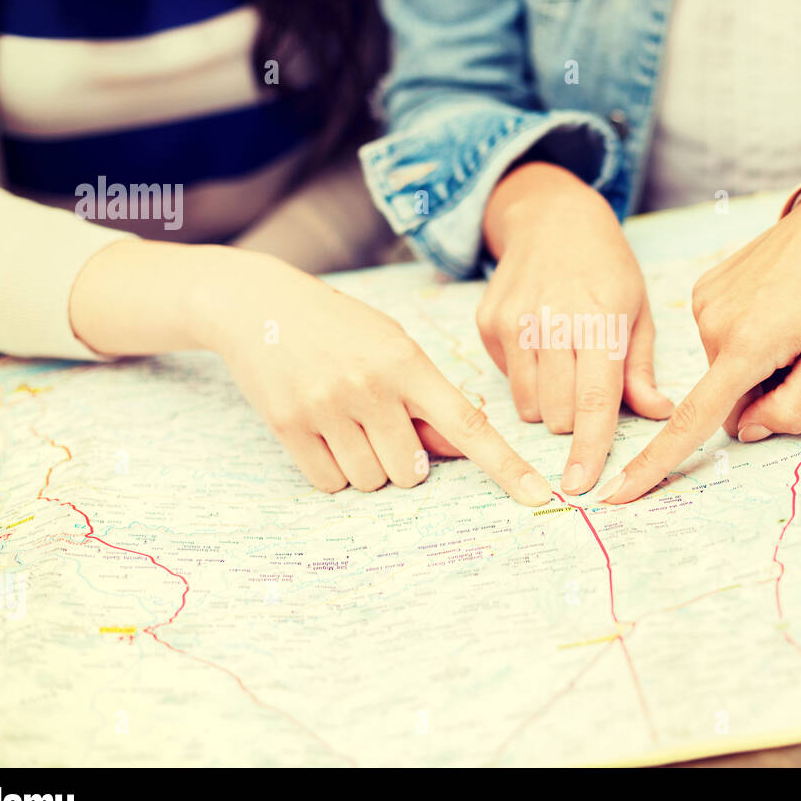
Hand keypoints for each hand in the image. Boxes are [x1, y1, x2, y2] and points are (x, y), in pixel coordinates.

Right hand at [202, 253, 553, 503]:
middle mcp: (369, 385)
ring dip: (367, 467)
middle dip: (404, 462)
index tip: (540, 496)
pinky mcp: (288, 426)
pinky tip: (323, 433)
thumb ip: (428, 399)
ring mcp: (326, 407)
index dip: (506, 465)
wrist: (260, 305)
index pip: (467, 424)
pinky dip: (333, 471)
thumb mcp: (393, 347)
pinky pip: (330, 483)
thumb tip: (460, 450)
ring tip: (349, 424)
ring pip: (371, 481)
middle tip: (382, 426)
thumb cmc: (341, 329)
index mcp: (407, 361)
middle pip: (411, 472)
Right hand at [476, 162, 673, 494]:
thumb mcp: (638, 310)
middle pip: (560, 413)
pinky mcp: (488, 322)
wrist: (551, 218)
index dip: (591, 448)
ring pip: (530, 405)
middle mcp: (553, 322)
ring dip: (551, 405)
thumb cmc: (606, 268)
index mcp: (601, 320)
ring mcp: (515, 322)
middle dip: (577, 420)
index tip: (582, 485)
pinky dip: (527, 380)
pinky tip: (540, 344)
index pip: (595, 400)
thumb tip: (659, 415)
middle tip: (588, 388)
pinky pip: (507, 383)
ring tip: (565, 368)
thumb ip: (641, 369)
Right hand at [596, 182, 800, 503]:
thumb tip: (744, 432)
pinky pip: (720, 336)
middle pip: (723, 395)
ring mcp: (704, 301)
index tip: (617, 494)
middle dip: (758, 391)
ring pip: (722, 367)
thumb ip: (791, 408)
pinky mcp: (705, 286)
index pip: (692, 420)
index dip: (654, 463)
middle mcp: (713, 323)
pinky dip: (745, 336)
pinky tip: (775, 304)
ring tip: (793, 321)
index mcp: (746, 345)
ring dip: (753, 361)